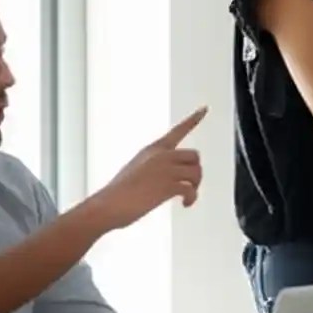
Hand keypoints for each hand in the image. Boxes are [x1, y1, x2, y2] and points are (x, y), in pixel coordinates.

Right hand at [82, 107, 206, 229]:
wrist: (108, 204)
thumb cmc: (119, 193)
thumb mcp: (135, 170)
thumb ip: (152, 168)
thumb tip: (166, 179)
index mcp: (152, 150)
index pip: (177, 130)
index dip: (193, 119)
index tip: (205, 108)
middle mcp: (160, 156)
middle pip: (194, 155)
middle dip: (196, 171)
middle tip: (190, 185)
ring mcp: (164, 170)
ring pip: (196, 172)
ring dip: (195, 186)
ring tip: (186, 197)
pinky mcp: (167, 186)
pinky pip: (191, 189)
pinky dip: (191, 198)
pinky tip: (185, 204)